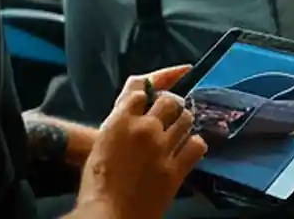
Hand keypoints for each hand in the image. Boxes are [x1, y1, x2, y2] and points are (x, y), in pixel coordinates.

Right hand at [73, 65, 207, 218]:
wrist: (109, 216)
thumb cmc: (96, 185)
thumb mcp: (100, 145)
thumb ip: (118, 124)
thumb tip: (134, 108)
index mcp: (118, 121)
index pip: (140, 88)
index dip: (150, 87)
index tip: (156, 91)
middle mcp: (143, 129)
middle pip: (170, 100)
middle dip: (172, 104)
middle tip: (170, 113)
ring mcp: (162, 148)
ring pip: (186, 118)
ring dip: (184, 122)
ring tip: (179, 129)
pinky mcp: (176, 168)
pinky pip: (197, 145)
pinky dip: (194, 144)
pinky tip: (188, 149)